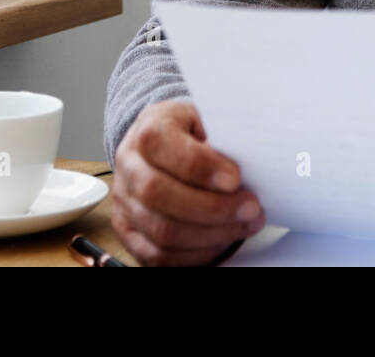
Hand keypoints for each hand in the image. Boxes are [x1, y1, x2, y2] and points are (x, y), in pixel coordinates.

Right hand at [112, 100, 264, 265]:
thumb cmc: (190, 132)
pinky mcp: (128, 231)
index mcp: (147, 129)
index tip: (235, 178)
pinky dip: (196, 253)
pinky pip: (159, 255)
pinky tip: (221, 241)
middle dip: (212, 208)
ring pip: (162, 231)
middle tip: (250, 208)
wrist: (161, 142)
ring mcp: (124, 201)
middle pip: (159, 194)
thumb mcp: (206, 119)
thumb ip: (221, 140)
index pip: (165, 147)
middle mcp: (129, 166)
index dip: (201, 167)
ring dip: (211, 234)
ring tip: (244, 225)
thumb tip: (249, 171)